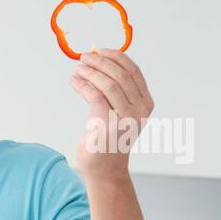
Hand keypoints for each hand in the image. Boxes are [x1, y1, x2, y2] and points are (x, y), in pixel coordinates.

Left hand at [68, 49, 153, 178]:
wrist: (105, 169)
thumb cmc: (110, 138)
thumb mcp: (120, 112)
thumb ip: (117, 92)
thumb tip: (99, 61)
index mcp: (146, 103)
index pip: (134, 72)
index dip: (116, 57)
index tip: (100, 50)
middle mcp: (139, 110)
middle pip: (120, 75)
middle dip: (100, 62)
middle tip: (84, 57)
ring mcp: (125, 119)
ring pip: (108, 84)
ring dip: (90, 72)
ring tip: (78, 68)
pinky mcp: (107, 126)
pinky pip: (94, 97)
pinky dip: (82, 84)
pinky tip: (74, 80)